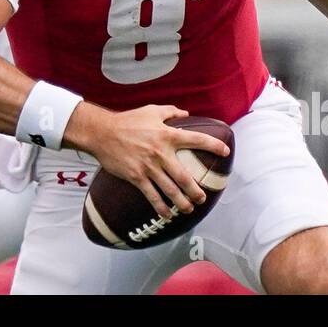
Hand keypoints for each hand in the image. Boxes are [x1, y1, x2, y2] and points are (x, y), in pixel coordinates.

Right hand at [76, 104, 230, 219]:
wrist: (102, 133)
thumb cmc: (127, 120)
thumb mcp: (151, 111)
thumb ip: (170, 112)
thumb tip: (186, 114)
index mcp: (167, 135)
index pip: (196, 140)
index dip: (213, 146)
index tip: (225, 152)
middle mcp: (160, 153)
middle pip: (184, 177)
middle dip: (196, 191)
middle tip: (202, 197)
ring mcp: (148, 167)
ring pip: (170, 191)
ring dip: (182, 203)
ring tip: (189, 209)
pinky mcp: (136, 178)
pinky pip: (152, 196)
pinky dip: (161, 208)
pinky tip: (167, 215)